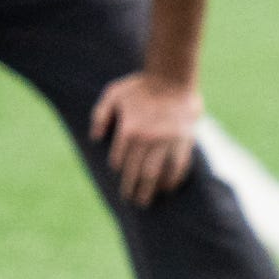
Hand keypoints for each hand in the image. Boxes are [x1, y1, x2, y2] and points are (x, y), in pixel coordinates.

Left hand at [89, 73, 202, 205]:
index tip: (121, 177)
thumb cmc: (140, 86)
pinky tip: (168, 188)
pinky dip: (172, 179)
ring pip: (156, 173)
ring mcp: (166, 141)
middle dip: (133, 189)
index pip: (120, 160)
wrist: (172, 78)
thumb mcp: (113, 94)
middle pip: (137, 172)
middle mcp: (146, 139)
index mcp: (128, 130)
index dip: (119, 170)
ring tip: (147, 200)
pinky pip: (178, 165)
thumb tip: (95, 138)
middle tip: (132, 201)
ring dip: (151, 189)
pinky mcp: (183, 141)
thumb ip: (100, 115)